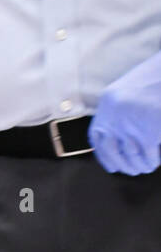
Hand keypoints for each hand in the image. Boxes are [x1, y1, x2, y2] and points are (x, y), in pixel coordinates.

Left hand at [89, 50, 160, 174]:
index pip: (96, 137)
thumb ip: (117, 113)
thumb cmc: (153, 82)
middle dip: (124, 165)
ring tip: (147, 164)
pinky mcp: (148, 132)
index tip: (112, 166)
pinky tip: (155, 158)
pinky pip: (147, 157)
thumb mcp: (126, 94)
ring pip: (131, 157)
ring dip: (140, 166)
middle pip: (112, 151)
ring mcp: (130, 123)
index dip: (103, 156)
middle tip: (134, 169)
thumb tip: (116, 142)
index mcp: (107, 102)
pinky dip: (152, 161)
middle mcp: (114, 114)